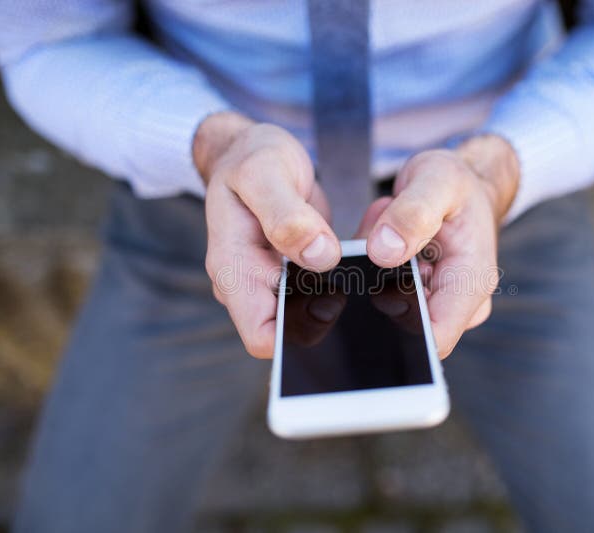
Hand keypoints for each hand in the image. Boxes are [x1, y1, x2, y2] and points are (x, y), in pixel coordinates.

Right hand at [194, 112, 340, 357]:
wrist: (250, 151)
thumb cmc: (250, 158)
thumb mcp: (262, 173)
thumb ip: (286, 216)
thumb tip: (320, 257)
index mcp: (232, 268)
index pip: (261, 334)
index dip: (296, 329)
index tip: (330, 297)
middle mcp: (249, 284)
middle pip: (291, 331)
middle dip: (324, 316)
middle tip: (356, 280)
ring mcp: (272, 281)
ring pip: (308, 316)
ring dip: (337, 300)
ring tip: (361, 268)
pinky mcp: (295, 273)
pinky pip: (320, 294)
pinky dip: (341, 283)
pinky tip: (359, 263)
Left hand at [356, 134, 518, 357]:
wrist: (463, 186)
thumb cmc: (458, 184)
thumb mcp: (438, 180)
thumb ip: (413, 215)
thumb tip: (383, 253)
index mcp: (471, 283)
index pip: (435, 338)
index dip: (399, 322)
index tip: (378, 283)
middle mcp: (456, 302)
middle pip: (400, 318)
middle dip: (379, 277)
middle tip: (388, 230)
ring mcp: (433, 301)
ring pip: (381, 301)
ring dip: (373, 264)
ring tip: (389, 224)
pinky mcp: (412, 295)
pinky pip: (375, 288)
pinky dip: (371, 261)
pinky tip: (384, 234)